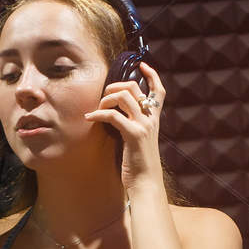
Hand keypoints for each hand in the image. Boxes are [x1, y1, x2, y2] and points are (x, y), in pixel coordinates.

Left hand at [83, 60, 165, 192]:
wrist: (146, 183)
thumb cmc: (140, 165)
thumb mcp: (140, 141)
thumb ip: (134, 126)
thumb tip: (118, 116)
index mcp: (154, 120)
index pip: (159, 91)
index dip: (152, 75)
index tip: (142, 65)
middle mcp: (151, 120)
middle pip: (135, 88)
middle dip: (115, 86)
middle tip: (104, 95)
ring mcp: (143, 126)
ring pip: (123, 97)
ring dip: (105, 99)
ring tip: (97, 109)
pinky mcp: (133, 135)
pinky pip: (112, 116)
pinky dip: (98, 114)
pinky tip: (89, 118)